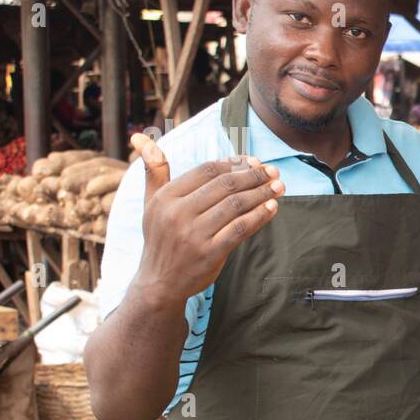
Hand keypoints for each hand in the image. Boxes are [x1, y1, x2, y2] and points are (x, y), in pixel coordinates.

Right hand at [130, 133, 284, 306]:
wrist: (159, 282)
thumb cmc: (161, 238)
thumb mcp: (152, 203)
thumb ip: (154, 171)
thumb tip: (141, 137)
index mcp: (166, 197)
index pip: (207, 170)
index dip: (234, 163)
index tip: (253, 161)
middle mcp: (178, 213)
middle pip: (225, 185)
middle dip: (253, 176)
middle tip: (273, 171)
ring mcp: (194, 234)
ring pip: (236, 205)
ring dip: (262, 193)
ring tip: (278, 187)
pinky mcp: (210, 253)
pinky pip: (241, 229)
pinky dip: (259, 216)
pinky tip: (272, 208)